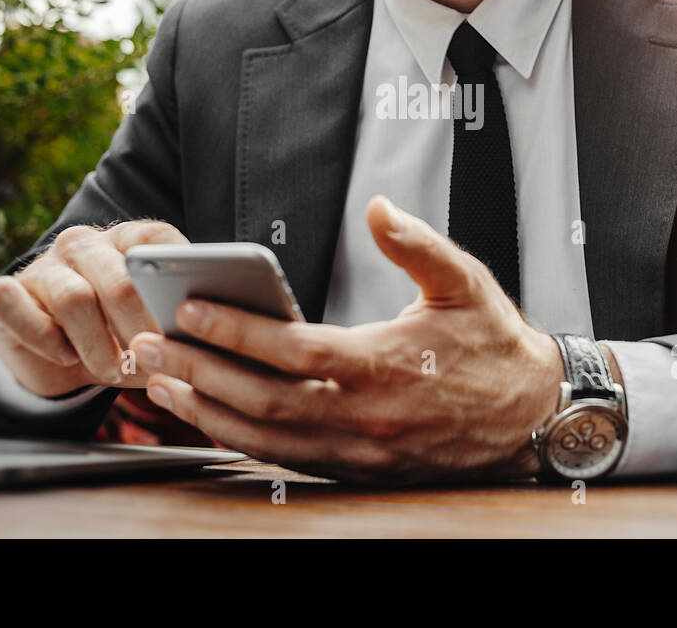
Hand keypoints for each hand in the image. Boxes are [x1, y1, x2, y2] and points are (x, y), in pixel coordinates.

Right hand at [0, 220, 186, 397]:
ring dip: (98, 345)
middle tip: (151, 364)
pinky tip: (65, 357)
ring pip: (73, 298)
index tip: (184, 328)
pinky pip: (14, 304)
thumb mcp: (152, 328)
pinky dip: (42, 337)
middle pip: (119, 280)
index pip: (158, 246)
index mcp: (131, 239)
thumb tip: (208, 342)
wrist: (58, 356)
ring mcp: (43, 265)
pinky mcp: (4, 291)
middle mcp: (86, 242)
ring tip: (113, 371)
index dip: (173, 292)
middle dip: (139, 330)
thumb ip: (177, 324)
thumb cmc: (119, 335)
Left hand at [131, 196, 565, 484]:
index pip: (294, 349)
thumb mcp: (465, 282)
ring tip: (156, 381)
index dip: (237, 330)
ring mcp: (360, 450)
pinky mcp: (359, 469)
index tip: (189, 306)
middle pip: (264, 399)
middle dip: (197, 371)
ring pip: (267, 437)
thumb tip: (376, 207)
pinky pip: (285, 460)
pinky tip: (206, 416)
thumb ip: (417, 244)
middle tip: (144, 344)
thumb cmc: (495, 343)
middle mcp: (366, 415)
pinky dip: (238, 440)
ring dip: (206, 411)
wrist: (532, 415)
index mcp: (386, 363)